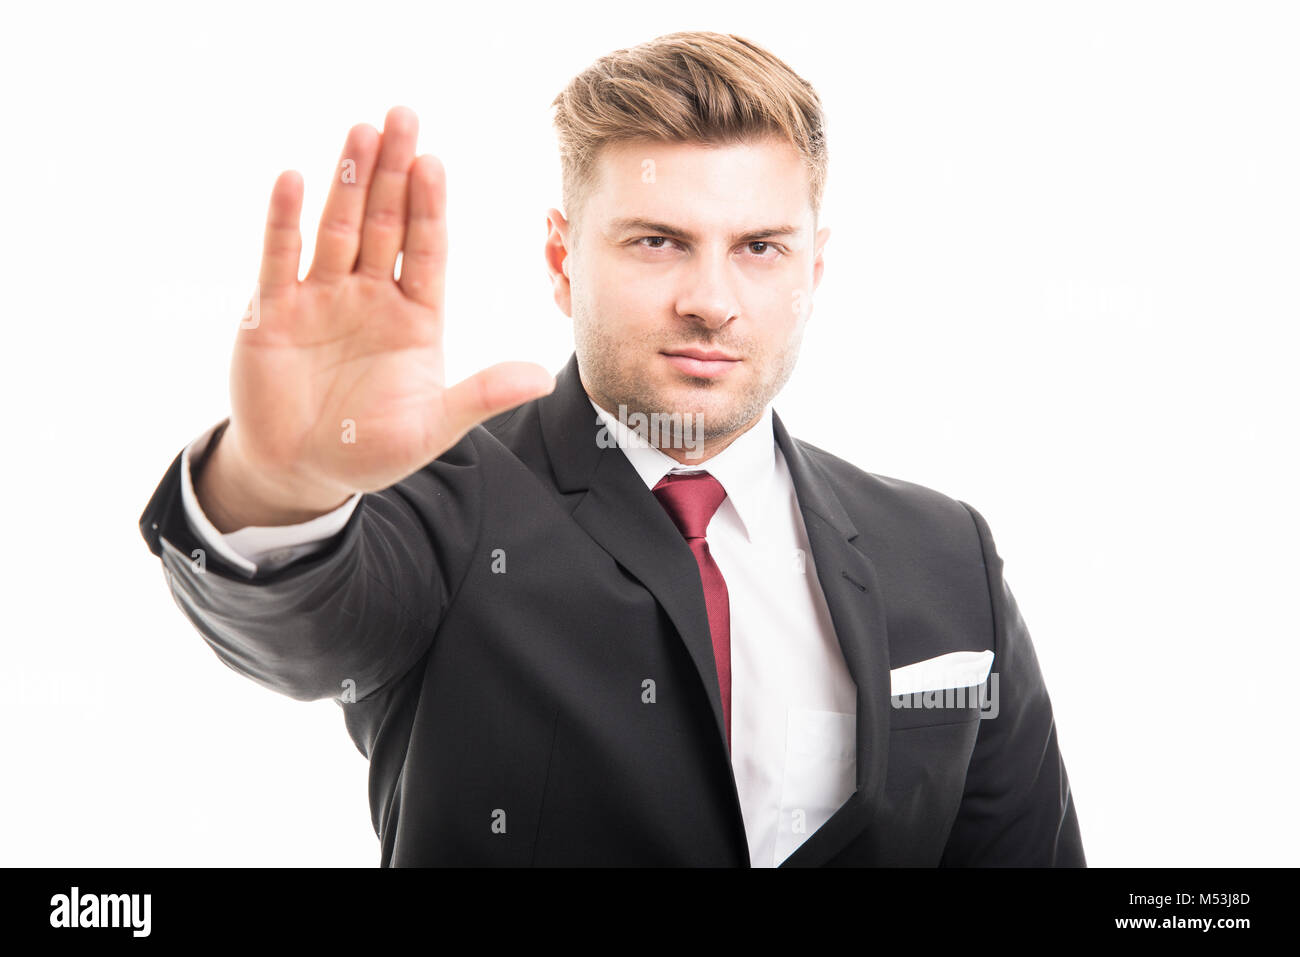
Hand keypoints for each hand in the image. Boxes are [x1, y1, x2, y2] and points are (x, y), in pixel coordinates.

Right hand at [201, 106, 553, 525]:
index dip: (429, 207)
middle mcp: (370, 296)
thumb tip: (543, 378)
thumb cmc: (370, 449)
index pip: (426, 249)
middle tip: (403, 116)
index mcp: (414, 317)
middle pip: (385, 222)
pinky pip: (280, 258)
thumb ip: (481, 396)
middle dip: (394, 171)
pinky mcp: (274, 312)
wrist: (301, 471)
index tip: (435, 163)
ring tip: (362, 132)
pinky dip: (285, 221)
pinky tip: (293, 180)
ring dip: (349, 181)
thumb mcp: (432, 429)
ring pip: (339, 227)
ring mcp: (321, 298)